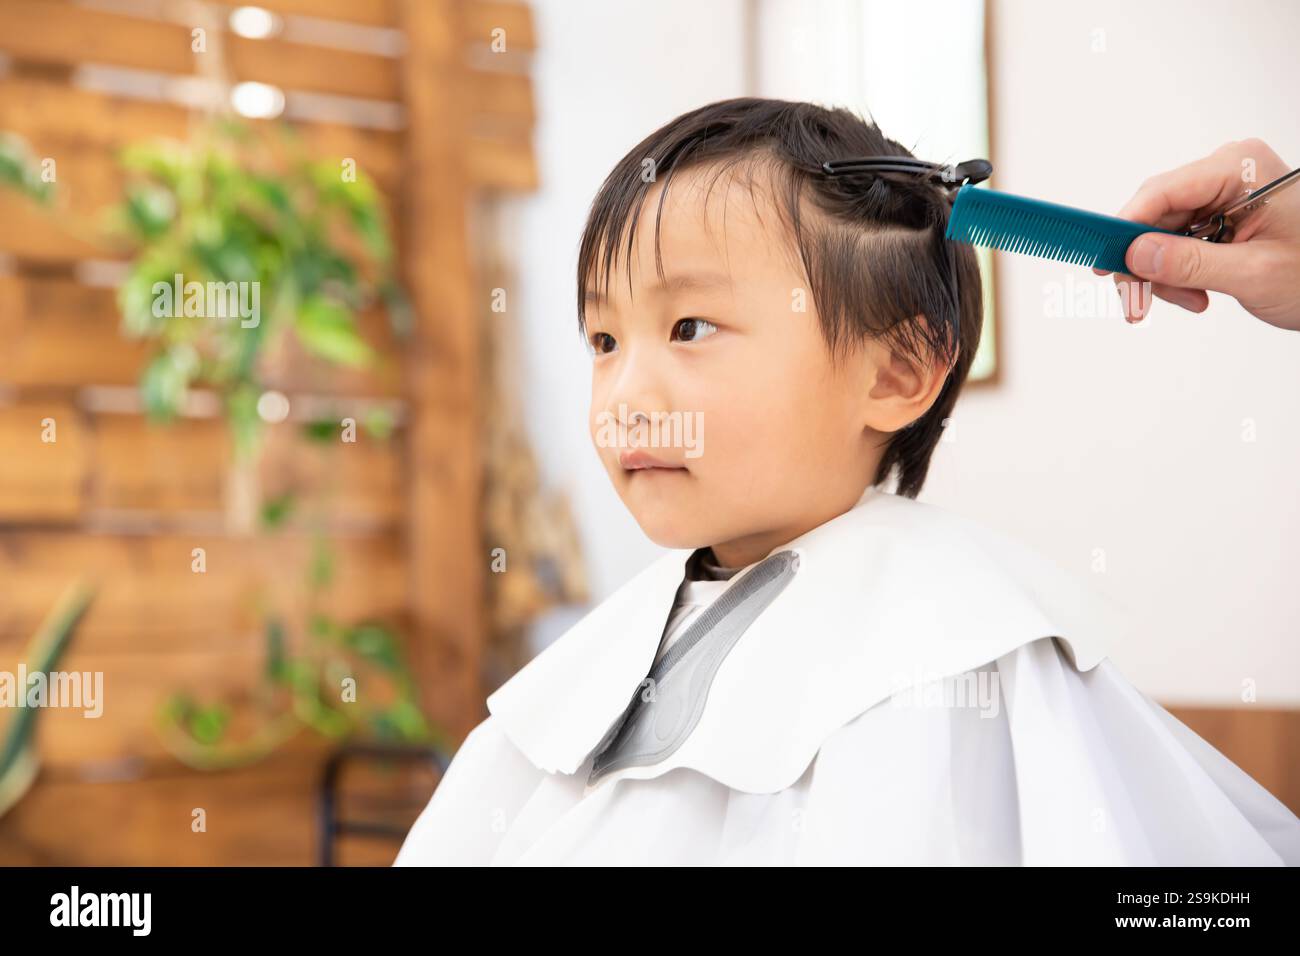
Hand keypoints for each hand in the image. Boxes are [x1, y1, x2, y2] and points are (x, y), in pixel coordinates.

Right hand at [1093, 139, 1299, 330]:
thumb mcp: (1254, 273)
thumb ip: (1190, 263)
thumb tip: (1135, 253)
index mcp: (1240, 168)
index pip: (1162, 191)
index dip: (1125, 227)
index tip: (1102, 260)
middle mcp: (1226, 174)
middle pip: (1154, 216)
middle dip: (1145, 263)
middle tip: (1136, 303)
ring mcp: (1221, 195)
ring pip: (1160, 235)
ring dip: (1163, 275)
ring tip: (1191, 302)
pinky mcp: (1217, 216)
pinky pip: (1176, 244)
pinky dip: (1177, 275)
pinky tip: (1198, 294)